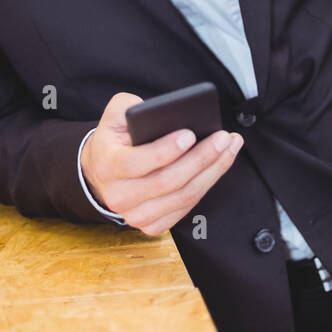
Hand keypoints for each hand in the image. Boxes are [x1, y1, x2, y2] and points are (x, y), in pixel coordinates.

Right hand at [80, 92, 243, 234]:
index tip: (190, 134)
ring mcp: (134, 215)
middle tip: (223, 138)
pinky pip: (186, 208)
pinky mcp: (151, 225)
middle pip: (167, 182)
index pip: (136, 163)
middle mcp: (118, 196)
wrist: (101, 172)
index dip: (165, 150)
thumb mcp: (116, 113)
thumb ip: (132, 106)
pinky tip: (219, 165)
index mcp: (107, 165)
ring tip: (230, 148)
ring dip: (212, 172)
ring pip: (182, 197)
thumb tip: (166, 112)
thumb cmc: (115, 138)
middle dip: (201, 158)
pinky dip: (206, 186)